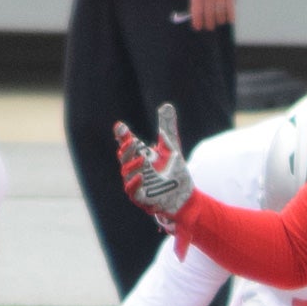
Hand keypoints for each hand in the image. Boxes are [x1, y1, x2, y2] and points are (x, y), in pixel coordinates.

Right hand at [115, 104, 193, 220]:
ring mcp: (136, 185)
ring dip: (133, 166)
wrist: (186, 196)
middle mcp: (134, 170)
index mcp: (139, 156)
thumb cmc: (175, 173)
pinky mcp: (141, 199)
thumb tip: (166, 105)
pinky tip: (140, 176)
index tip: (121, 127)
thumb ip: (167, 128)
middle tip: (134, 141)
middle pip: (124, 158)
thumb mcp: (172, 148)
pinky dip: (134, 184)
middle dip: (127, 150)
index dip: (123, 136)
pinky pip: (132, 192)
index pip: (127, 144)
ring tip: (142, 158)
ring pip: (127, 174)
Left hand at [189, 0, 236, 29]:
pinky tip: (229, 20)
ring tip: (219, 22)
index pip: (196, 11)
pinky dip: (230, 16)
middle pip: (208, 15)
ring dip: (219, 21)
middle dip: (209, 23)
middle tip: (210, 27)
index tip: (198, 27)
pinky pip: (230, 9)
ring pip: (219, 14)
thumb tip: (198, 9)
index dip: (197, 21)